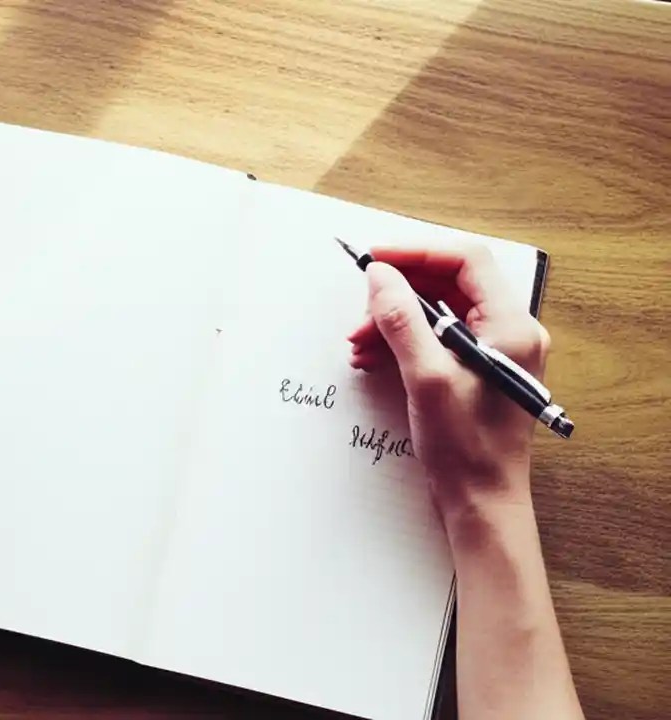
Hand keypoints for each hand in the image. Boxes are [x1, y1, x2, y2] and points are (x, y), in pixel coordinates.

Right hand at [346, 245, 550, 519]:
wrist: (482, 503)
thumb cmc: (467, 450)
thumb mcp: (427, 379)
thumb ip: (403, 321)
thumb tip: (380, 277)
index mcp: (512, 326)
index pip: (465, 261)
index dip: (416, 252)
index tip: (374, 260)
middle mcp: (509, 332)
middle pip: (449, 283)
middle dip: (398, 292)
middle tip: (362, 312)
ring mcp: (494, 351)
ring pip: (437, 310)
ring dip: (394, 318)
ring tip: (360, 342)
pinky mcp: (475, 370)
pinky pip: (435, 337)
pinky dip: (401, 340)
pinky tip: (372, 357)